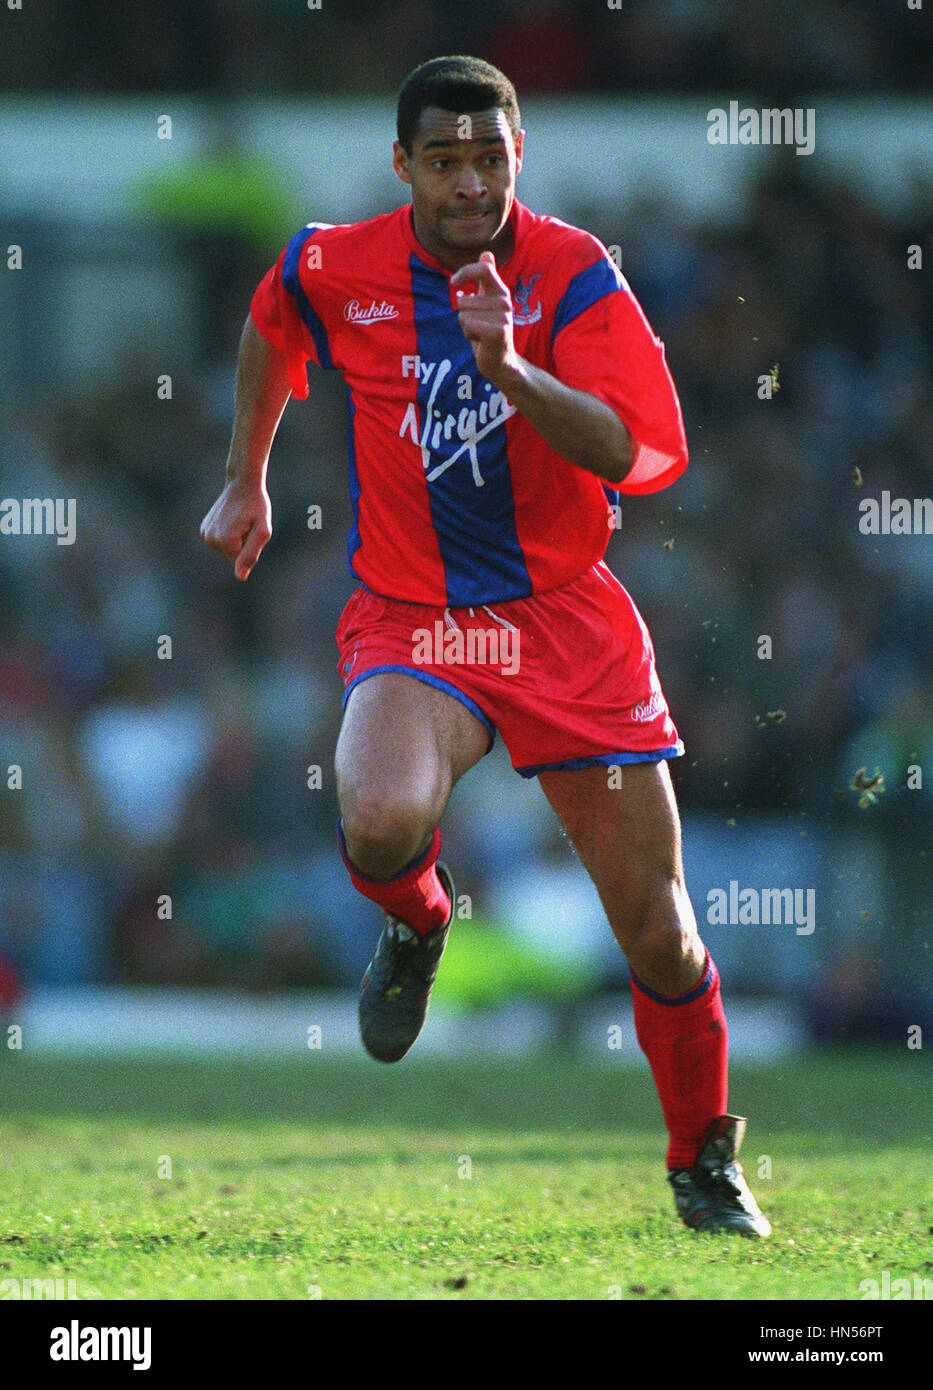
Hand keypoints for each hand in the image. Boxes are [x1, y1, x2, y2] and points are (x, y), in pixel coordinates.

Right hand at [200, 478, 271, 580]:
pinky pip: (221, 543)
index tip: (251, 528)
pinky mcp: (204, 530)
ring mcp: (205, 534)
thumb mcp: (262, 530)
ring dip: (237, 539)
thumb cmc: (256, 506)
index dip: (251, 546)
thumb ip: (251, 555)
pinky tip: (232, 520)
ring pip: (226, 550)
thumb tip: (240, 577)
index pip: (241, 560)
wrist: (242, 484)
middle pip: (232, 556)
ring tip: (240, 521)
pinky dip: (229, 535)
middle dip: (243, 544)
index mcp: (225, 541)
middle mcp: (211, 539)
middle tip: (247, 523)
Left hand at [450, 251, 521, 386]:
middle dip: (464, 316)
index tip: (454, 282)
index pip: (484, 269)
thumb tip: (487, 253)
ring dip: (466, 327)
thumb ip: (486, 279)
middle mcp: (505, 301)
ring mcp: (504, 316)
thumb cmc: (488, 331)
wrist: (500, 361)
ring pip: (464, 314)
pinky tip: (481, 341)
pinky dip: (469, 335)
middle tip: (479, 326)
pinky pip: (469, 324)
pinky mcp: (499, 331)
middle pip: (464, 300)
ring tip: (480, 333)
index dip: (465, 272)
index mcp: (501, 291)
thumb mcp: (486, 302)